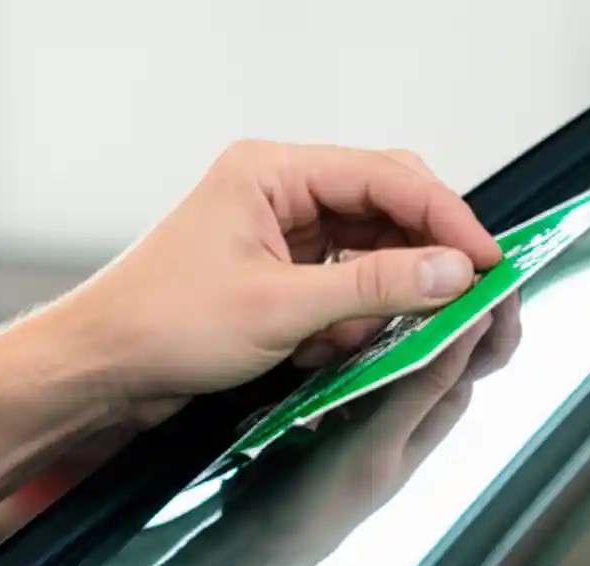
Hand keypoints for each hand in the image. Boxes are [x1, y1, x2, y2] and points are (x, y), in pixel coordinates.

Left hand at [47, 140, 499, 423]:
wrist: (102, 370)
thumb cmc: (162, 325)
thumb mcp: (278, 309)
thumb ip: (372, 287)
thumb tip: (451, 272)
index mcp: (272, 172)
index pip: (385, 177)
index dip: (445, 217)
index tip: (487, 261)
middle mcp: (279, 194)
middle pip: (383, 211)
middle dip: (419, 260)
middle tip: (463, 300)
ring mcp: (279, 236)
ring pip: (365, 256)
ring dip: (379, 301)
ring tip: (372, 340)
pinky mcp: (277, 278)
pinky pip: (340, 290)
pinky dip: (349, 323)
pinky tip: (331, 352)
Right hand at [196, 295, 521, 565]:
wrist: (250, 542)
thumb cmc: (319, 505)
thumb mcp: (375, 448)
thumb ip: (421, 389)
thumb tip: (474, 326)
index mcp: (428, 418)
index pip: (477, 358)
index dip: (494, 315)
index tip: (495, 269)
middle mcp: (403, 406)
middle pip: (437, 341)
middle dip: (441, 296)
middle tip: (426, 250)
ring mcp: (362, 400)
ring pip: (391, 340)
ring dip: (392, 306)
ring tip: (382, 264)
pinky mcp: (325, 398)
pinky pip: (349, 353)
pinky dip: (348, 328)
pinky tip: (335, 306)